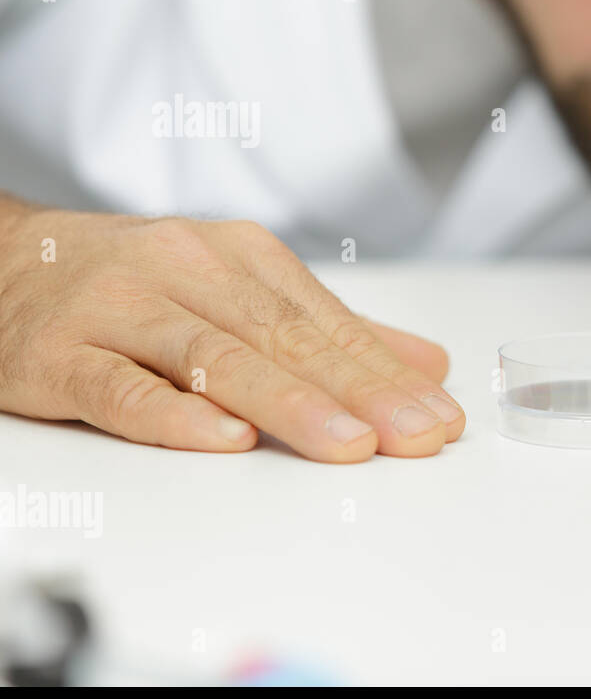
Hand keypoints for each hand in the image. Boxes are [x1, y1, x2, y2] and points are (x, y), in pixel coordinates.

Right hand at [0, 207, 464, 461]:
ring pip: (215, 358)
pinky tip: (226, 438)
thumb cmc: (134, 283)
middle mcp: (185, 272)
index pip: (327, 322)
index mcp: (238, 256)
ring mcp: (120, 310)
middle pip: (285, 338)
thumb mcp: (238, 291)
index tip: (440, 417)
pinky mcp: (59, 353)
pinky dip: (174, 413)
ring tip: (348, 442)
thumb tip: (425, 364)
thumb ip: (330, 331)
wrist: (2, 259)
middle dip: (361, 391)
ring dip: (288, 402)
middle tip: (417, 435)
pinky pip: (121, 386)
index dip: (388, 373)